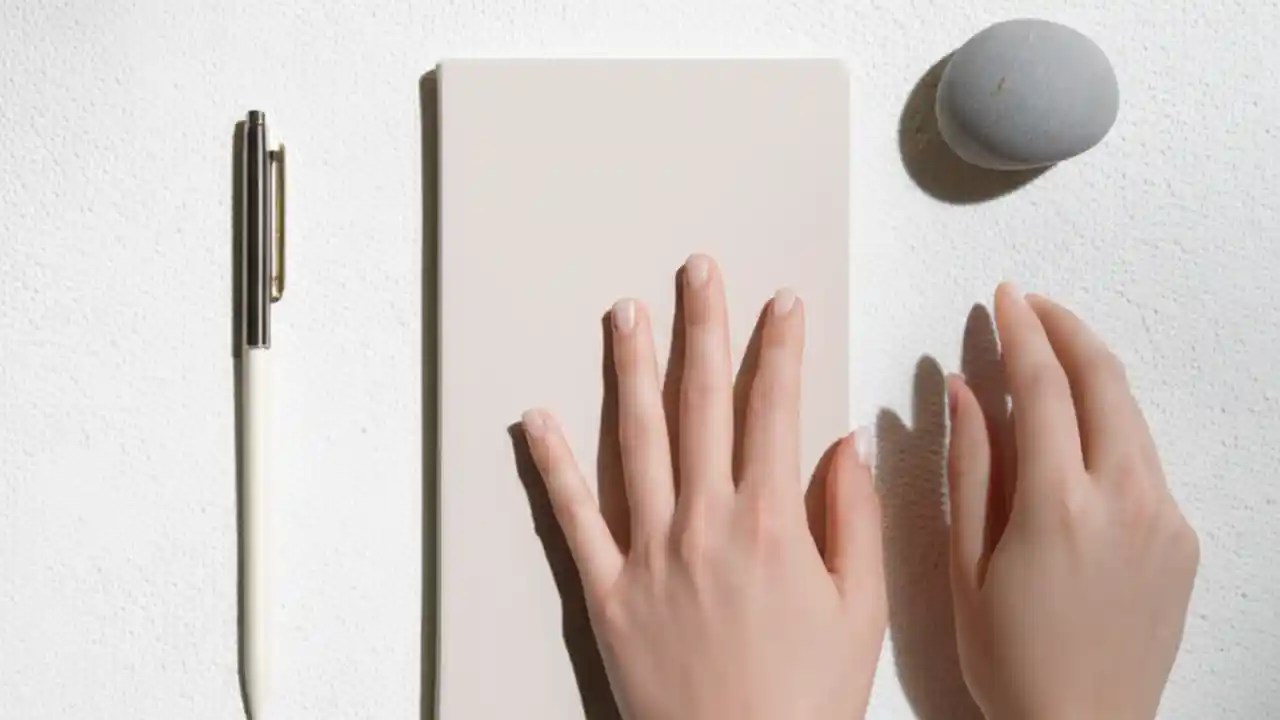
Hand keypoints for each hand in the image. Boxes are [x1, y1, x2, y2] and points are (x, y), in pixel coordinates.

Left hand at [521, 255, 886, 719]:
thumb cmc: (809, 697)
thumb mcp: (863, 611)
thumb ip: (853, 519)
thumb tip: (844, 442)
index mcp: (772, 522)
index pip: (775, 409)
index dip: (779, 347)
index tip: (783, 302)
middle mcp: (705, 522)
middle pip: (702, 404)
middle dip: (703, 328)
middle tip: (698, 269)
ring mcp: (649, 553)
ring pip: (636, 440)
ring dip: (629, 370)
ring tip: (625, 312)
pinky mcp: (608, 590)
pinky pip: (573, 516)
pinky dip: (552, 465)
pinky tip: (536, 417)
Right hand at [947, 285, 1199, 719]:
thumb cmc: (1009, 656)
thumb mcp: (965, 563)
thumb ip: (970, 466)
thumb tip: (966, 389)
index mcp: (1059, 506)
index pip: (1042, 387)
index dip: (1020, 331)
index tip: (1004, 297)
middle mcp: (1125, 500)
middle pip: (1104, 381)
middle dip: (1068, 329)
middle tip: (1031, 305)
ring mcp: (1164, 517)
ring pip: (1131, 415)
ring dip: (1092, 373)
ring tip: (1050, 356)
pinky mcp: (1182, 537)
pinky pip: (1144, 460)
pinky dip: (1109, 427)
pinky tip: (1075, 434)